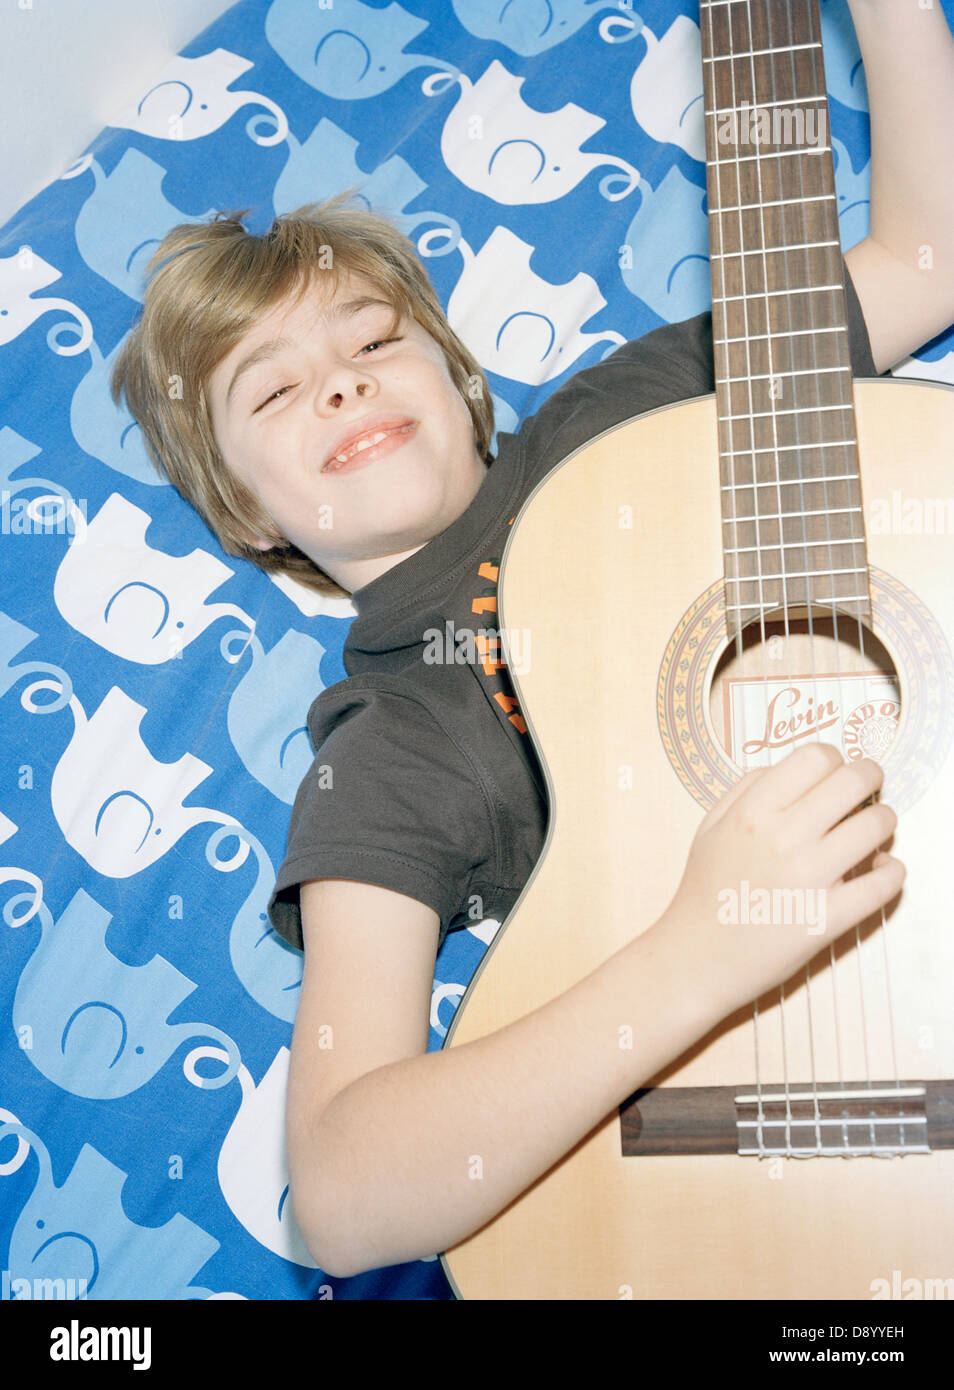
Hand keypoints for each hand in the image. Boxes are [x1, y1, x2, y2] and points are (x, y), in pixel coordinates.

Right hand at [658, 742, 903, 1019]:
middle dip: (869, 777)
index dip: (835, 759)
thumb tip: (794, 769)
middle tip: (867, 787)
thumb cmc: (703, 892)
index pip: (816, 757)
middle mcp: (781, 838)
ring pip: (876, 826)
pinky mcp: (827, 919)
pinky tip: (881, 869)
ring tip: (874, 829)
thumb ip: (746, 788)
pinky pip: (883, 884)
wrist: (694, 958)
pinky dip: (892, 871)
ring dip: (883, 821)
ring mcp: (807, 879)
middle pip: (853, 781)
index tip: (836, 770)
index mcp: (751, 812)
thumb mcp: (709, 827)